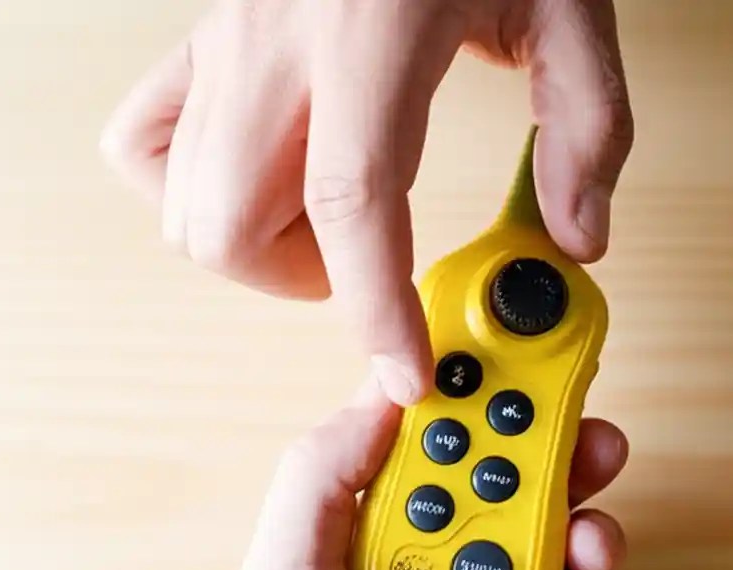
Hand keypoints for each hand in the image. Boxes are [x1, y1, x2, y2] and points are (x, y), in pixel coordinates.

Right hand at [99, 0, 633, 407]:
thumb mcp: (571, 7)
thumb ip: (590, 125)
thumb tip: (576, 238)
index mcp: (372, 30)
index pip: (352, 200)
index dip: (375, 307)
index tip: (406, 369)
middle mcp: (276, 37)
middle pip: (231, 225)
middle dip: (307, 286)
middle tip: (370, 272)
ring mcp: (225, 35)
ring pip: (180, 200)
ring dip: (254, 248)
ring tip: (327, 225)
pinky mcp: (202, 36)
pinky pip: (143, 140)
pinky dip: (188, 191)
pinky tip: (261, 181)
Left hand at [207, 376, 628, 569]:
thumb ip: (327, 473)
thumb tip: (388, 384)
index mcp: (381, 530)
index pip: (445, 444)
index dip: (485, 395)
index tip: (524, 349)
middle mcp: (442, 566)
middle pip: (518, 488)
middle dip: (563, 455)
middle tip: (591, 437)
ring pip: (564, 552)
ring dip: (592, 532)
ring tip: (593, 541)